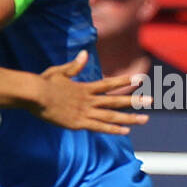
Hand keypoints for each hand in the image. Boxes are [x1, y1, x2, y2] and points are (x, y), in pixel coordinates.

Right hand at [33, 52, 148, 134]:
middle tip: (152, 101)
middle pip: (116, 100)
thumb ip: (74, 66)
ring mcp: (84, 112)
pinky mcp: (78, 123)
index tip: (140, 78)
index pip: (109, 84)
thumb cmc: (42, 83)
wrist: (34, 94)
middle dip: (135, 101)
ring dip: (130, 117)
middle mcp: (88, 100)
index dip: (125, 80)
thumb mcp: (58, 72)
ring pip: (111, 115)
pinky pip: (99, 127)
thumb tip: (85, 54)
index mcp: (84, 88)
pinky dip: (113, 129)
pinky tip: (126, 131)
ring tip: (145, 118)